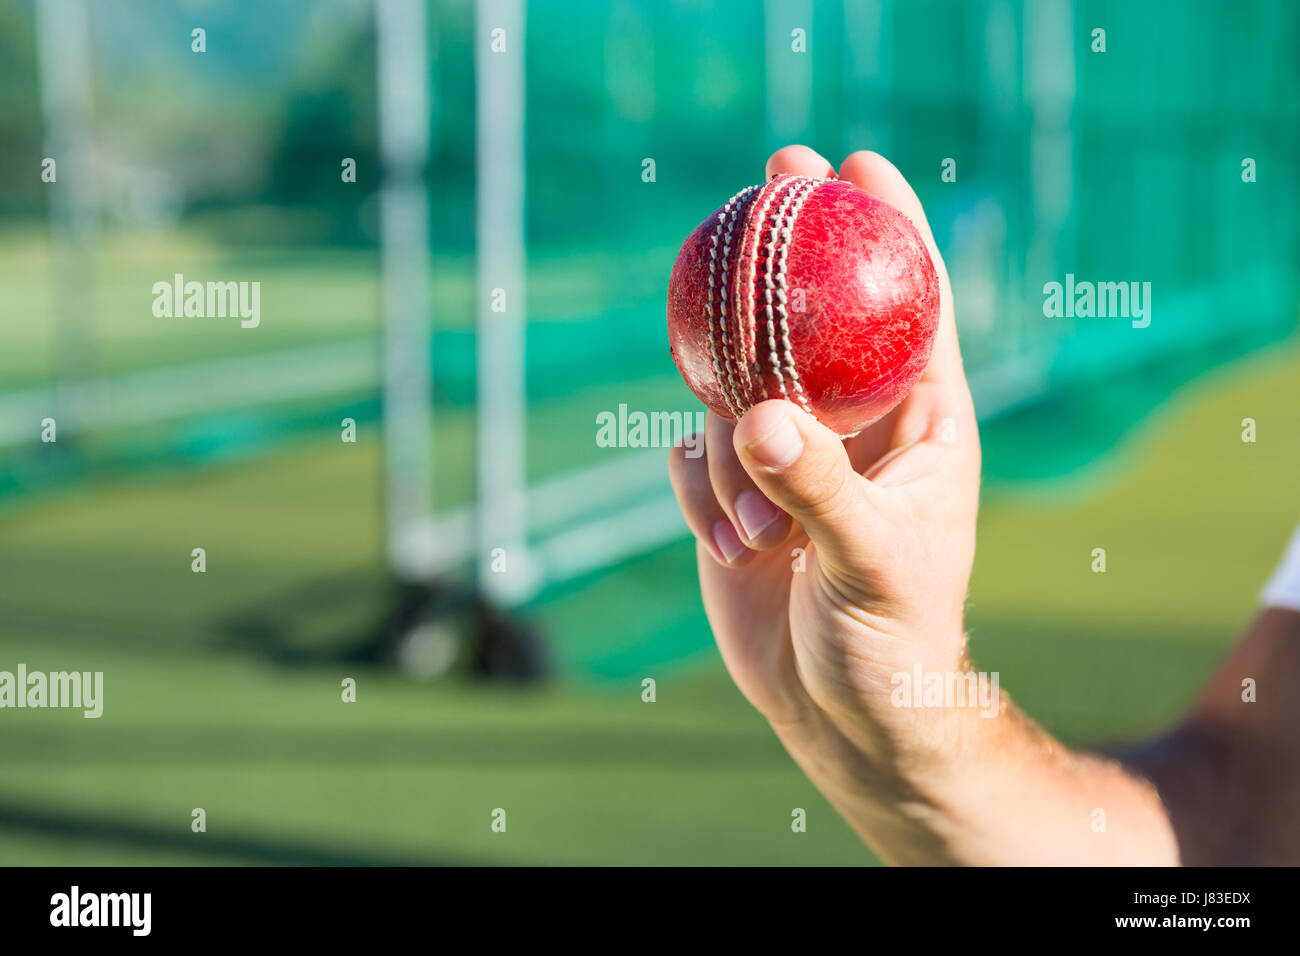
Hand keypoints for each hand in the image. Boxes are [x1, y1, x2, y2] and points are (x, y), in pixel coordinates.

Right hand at [669, 146, 980, 768]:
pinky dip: (702, 493)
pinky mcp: (736, 495)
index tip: (858, 164)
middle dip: (779, 257)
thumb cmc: (894, 639)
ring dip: (731, 453)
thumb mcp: (874, 562)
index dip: (889, 230)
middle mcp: (850, 427)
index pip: (910, 307)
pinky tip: (733, 545)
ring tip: (758, 534)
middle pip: (808, 318)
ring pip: (735, 393)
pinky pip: (695, 457)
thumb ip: (821, 488)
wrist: (842, 713)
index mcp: (917, 424)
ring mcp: (789, 458)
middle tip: (763, 180)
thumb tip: (758, 415)